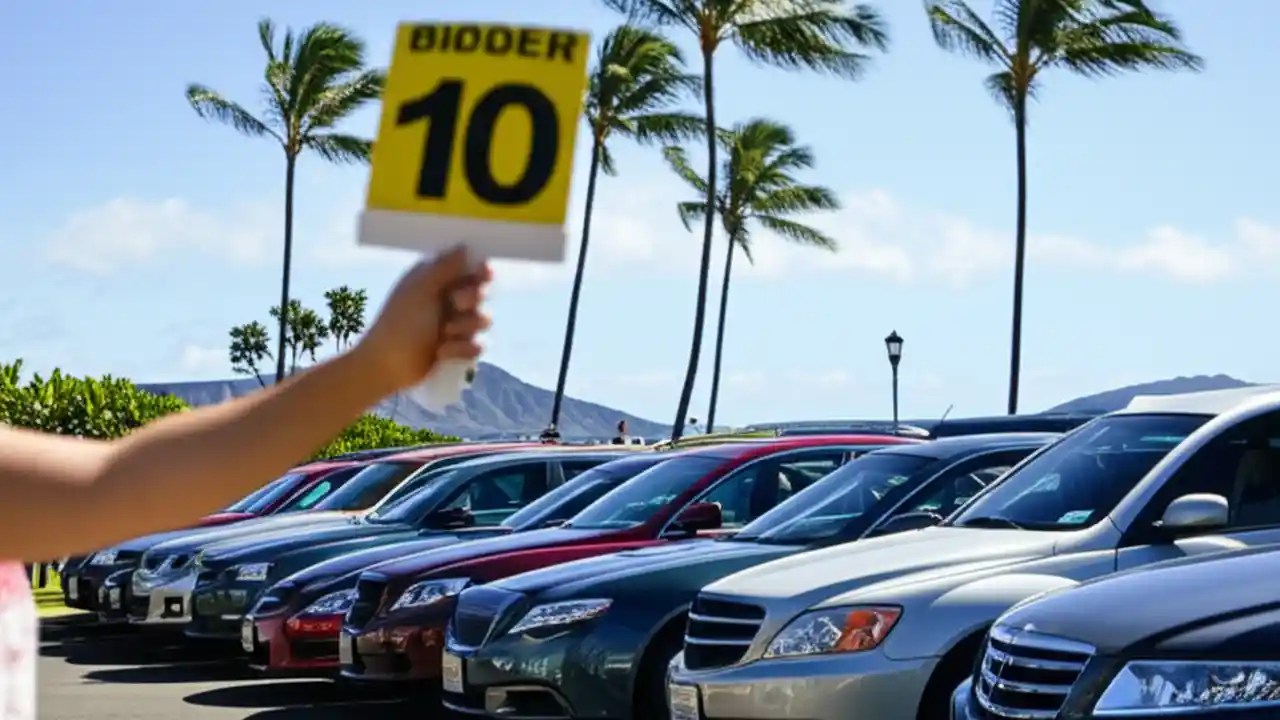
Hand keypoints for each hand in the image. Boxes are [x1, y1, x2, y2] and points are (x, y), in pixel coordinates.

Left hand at [354, 247, 492, 392]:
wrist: (388, 364)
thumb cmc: (400, 322)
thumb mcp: (420, 289)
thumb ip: (444, 267)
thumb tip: (464, 246)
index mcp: (438, 281)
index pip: (470, 269)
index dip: (482, 271)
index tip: (485, 273)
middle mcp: (449, 300)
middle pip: (483, 293)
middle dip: (473, 300)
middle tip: (456, 303)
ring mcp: (456, 325)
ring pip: (484, 320)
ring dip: (466, 327)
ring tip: (444, 334)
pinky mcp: (459, 350)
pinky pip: (479, 345)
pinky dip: (463, 350)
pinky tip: (443, 353)